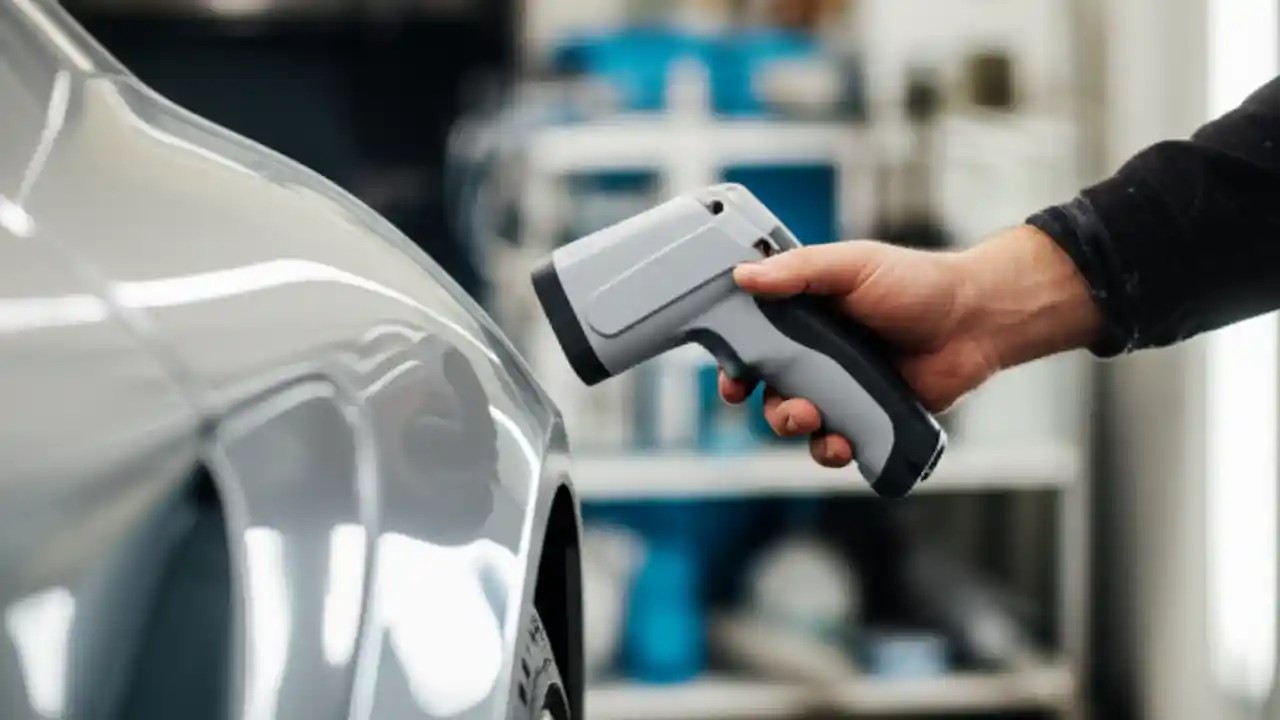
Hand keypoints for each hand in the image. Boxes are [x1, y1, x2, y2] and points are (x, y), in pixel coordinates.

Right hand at [720, 225, 1099, 467]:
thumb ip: (798, 271)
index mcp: (804, 317)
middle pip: (770, 391)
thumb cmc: (917, 283)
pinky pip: (837, 443)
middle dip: (768, 406)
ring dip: (796, 428)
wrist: (975, 321)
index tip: (733, 378)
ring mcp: (842, 388)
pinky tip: (842, 443)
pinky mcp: (868, 417)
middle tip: (787, 405)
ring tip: (815, 420)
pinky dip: (831, 450)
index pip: (753, 343)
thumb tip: (743, 276)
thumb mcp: (852, 265)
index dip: (736, 364)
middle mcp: (817, 355)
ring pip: (799, 422)